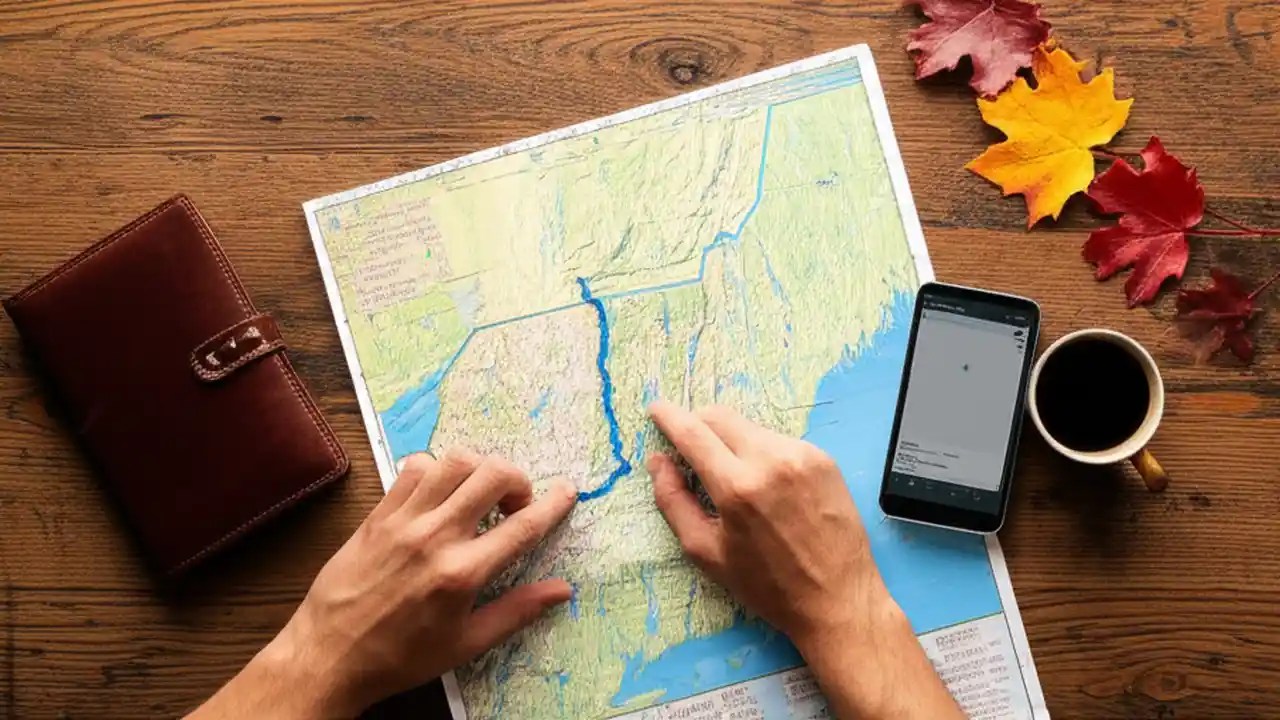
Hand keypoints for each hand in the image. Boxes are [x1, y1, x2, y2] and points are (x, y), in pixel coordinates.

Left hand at [190, 450, 576, 718]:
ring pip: (454, 461)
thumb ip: (517, 611)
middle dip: (518, 480)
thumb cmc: (399, 657)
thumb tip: (562, 590)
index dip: (553, 504)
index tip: (568, 492)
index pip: (523, 526)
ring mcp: (403, 519)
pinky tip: (440, 494)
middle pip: (492, 475)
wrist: (328, 655)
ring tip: (480, 494)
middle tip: (515, 504)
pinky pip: (414, 467)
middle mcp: (435, 537)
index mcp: (462, 573)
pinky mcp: (378, 513)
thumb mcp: (466, 644)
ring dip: (479, 469)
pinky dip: (436, 470)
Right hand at [645, 401, 885, 645]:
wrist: (837, 599)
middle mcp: (771, 460)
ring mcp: (802, 455)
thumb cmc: (767, 585)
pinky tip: (768, 484)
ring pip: (750, 428)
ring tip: (734, 476)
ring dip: (731, 440)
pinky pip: (779, 441)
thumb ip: (674, 502)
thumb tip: (658, 462)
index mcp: (737, 487)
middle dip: (697, 423)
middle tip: (688, 444)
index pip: (693, 432)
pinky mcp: (823, 459)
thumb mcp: (707, 552)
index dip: (669, 416)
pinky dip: (762, 452)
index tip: (656, 409)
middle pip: (720, 417)